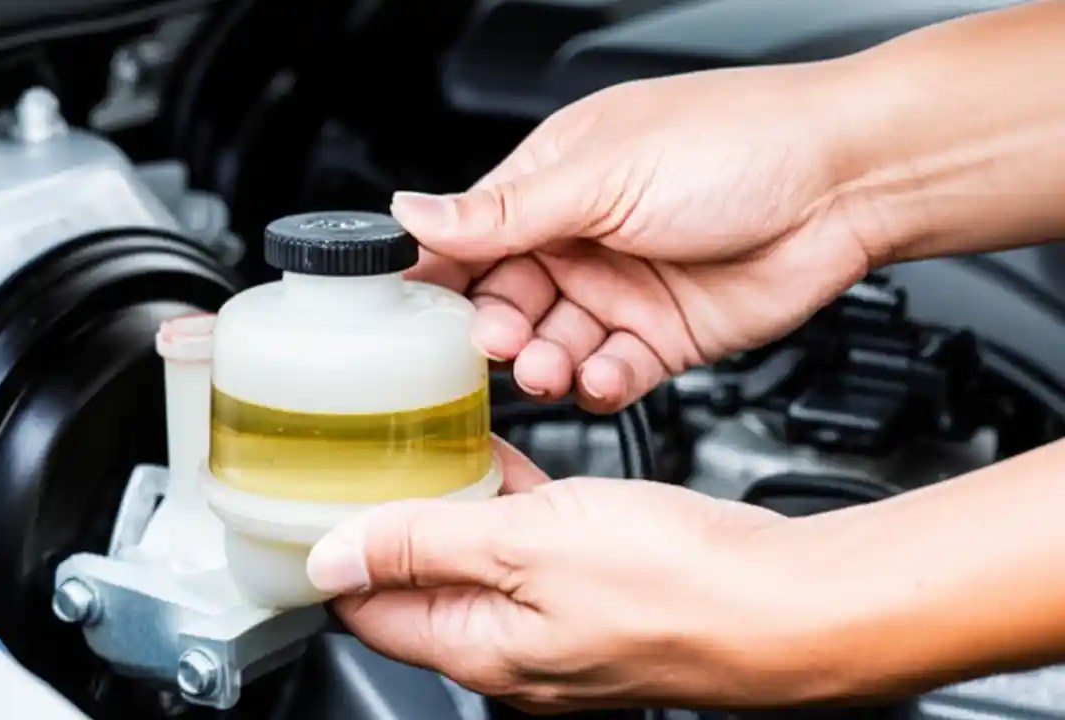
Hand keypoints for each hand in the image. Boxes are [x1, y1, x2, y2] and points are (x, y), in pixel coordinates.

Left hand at [306, 440, 822, 712]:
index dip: (335, 556)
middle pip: (419, 586)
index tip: (317, 502)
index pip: (369, 611)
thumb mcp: (525, 546)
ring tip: (426, 452)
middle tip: (369, 463)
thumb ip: (422, 545)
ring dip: (450, 510)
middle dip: (389, 527)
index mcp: (482, 651)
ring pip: (478, 562)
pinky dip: (509, 508)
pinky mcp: (601, 595)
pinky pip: (532, 549)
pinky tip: (506, 462)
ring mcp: (560, 625)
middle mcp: (516, 651)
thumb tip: (332, 559)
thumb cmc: (676, 584)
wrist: (788, 600)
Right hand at [397, 62, 881, 412]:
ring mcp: (622, 289)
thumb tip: (412, 212)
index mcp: (555, 182)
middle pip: (505, 301)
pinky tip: (603, 375)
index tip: (413, 319)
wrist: (848, 182)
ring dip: (543, 363)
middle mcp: (582, 238)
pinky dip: (600, 383)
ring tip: (547, 367)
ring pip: (554, 345)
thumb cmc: (739, 142)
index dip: (439, 279)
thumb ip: (504, 211)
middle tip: (499, 340)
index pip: (471, 237)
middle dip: (493, 329)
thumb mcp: (603, 175)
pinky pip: (612, 374)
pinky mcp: (663, 336)